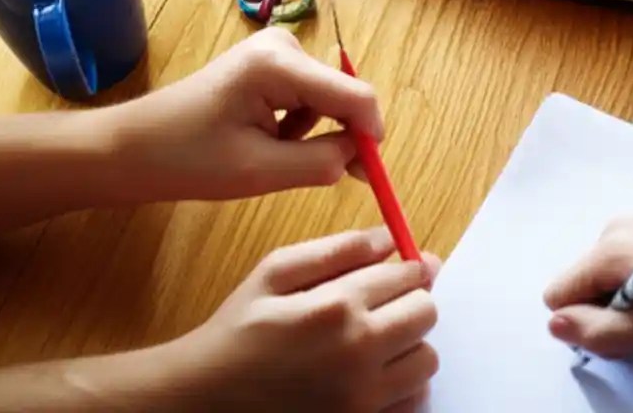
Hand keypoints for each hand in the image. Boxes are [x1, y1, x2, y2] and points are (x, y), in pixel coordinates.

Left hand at [111, 27, 383, 201]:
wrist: (131, 148)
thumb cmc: (187, 160)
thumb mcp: (261, 171)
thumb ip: (323, 162)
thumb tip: (361, 157)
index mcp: (280, 64)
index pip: (356, 96)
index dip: (370, 137)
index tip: (368, 176)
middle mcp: (284, 45)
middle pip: (344, 95)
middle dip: (340, 136)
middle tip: (321, 176)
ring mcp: (276, 51)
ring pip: (329, 100)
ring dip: (314, 134)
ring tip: (274, 157)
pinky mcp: (270, 64)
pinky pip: (309, 98)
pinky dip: (300, 127)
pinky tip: (266, 141)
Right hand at [172, 227, 441, 412]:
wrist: (205, 400)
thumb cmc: (237, 333)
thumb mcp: (273, 273)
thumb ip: (336, 249)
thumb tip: (387, 237)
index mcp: (337, 307)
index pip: (408, 275)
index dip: (413, 265)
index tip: (411, 266)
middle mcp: (357, 352)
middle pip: (426, 313)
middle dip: (413, 300)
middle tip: (390, 302)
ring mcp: (362, 396)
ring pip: (427, 357)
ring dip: (411, 343)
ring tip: (379, 339)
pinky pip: (414, 399)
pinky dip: (405, 384)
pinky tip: (376, 373)